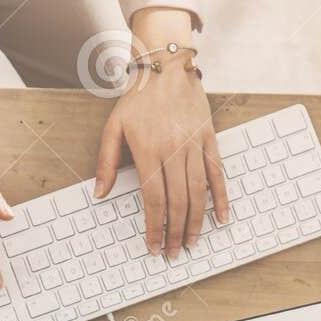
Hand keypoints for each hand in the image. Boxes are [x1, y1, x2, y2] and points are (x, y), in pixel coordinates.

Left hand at [95, 8, 226, 257]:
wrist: (166, 67)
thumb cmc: (138, 98)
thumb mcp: (113, 128)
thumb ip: (105, 163)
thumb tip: (99, 194)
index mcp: (148, 152)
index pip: (154, 200)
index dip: (154, 228)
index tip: (153, 246)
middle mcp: (174, 152)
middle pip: (177, 203)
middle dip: (174, 233)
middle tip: (172, 253)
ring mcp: (194, 146)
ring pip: (197, 194)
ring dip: (195, 223)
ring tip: (191, 243)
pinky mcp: (209, 140)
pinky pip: (217, 175)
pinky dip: (220, 199)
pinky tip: (220, 219)